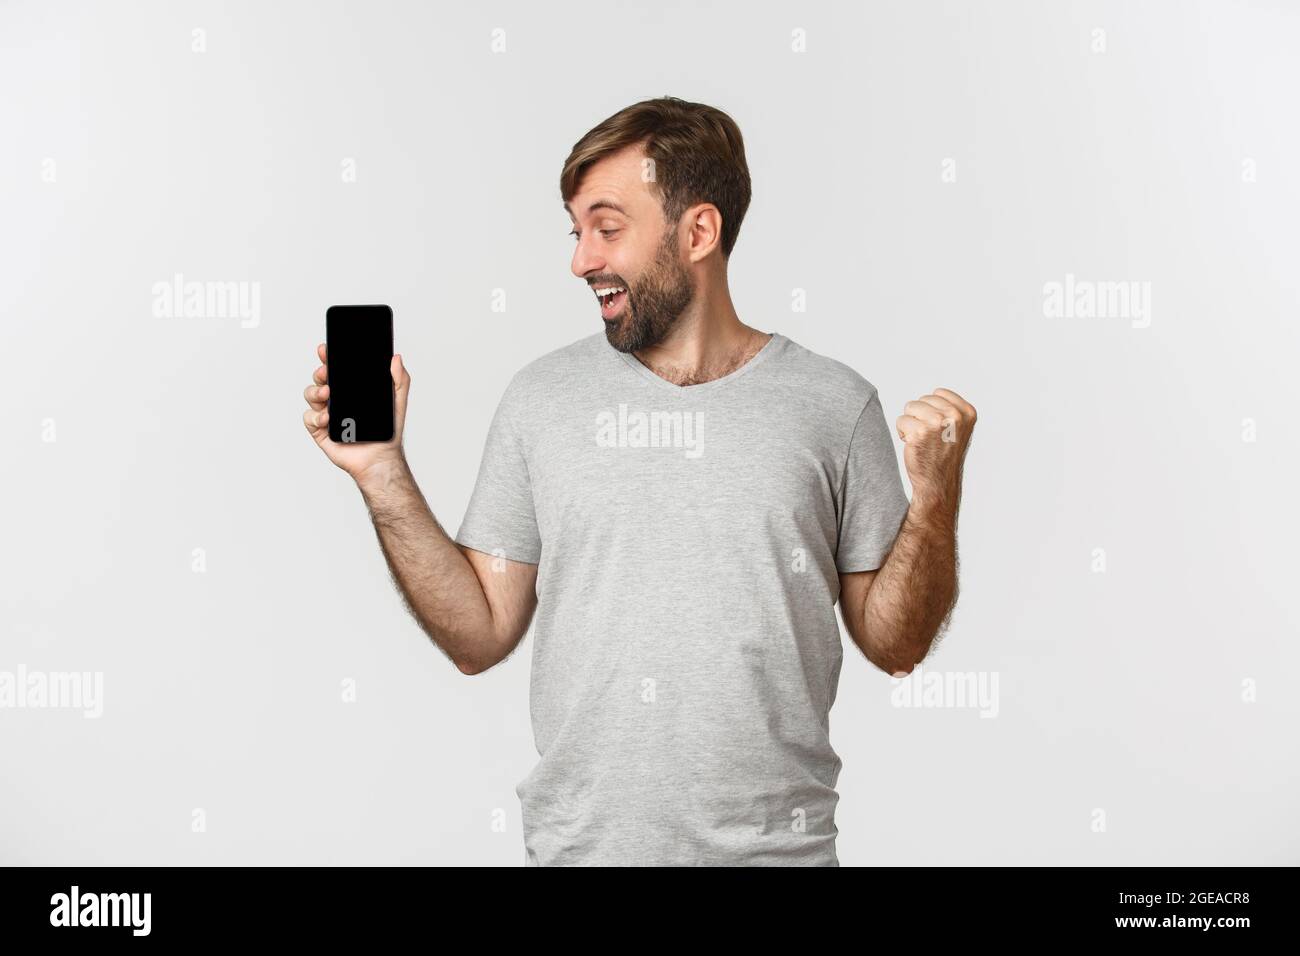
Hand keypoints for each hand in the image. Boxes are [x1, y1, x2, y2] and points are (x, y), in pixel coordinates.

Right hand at [302, 342, 409, 484]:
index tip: (325, 349)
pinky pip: (309, 419)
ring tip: (327, 393)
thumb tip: (396, 358)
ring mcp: (326, 414)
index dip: (328, 357)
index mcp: (350, 390)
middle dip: (319, 372)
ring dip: (315, 391)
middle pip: (319, 379)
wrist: (381, 459)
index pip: (336, 368)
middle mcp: (336, 399)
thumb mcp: (397, 402)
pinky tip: (327, 418)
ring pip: (310, 395)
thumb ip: (399, 379)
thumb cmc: (388, 432)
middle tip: (326, 371)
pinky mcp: (320, 431)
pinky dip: (316, 417)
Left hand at [895, 387, 976, 515]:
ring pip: (910, 407)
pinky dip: (903, 433)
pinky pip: (901, 421)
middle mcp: (954, 416)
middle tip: (930, 438)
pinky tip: (914, 446)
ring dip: (911, 424)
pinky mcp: (919, 432)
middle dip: (920, 416)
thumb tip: (935, 393)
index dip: (932, 410)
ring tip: (922, 440)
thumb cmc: (945, 455)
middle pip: (922, 399)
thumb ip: (951, 409)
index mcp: (967, 412)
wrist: (938, 483)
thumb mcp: (959, 428)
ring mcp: (937, 423)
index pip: (938, 393)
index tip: (940, 429)